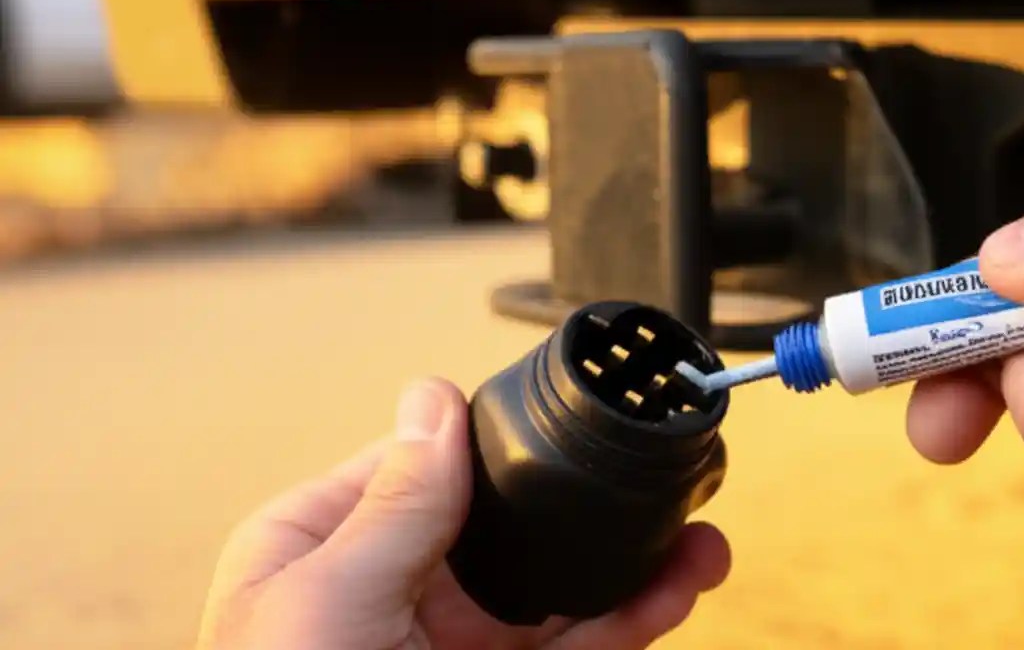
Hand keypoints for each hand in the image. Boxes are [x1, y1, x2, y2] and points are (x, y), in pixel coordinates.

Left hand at [197, 379, 729, 649]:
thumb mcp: (330, 602)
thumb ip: (394, 506)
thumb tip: (432, 400)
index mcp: (326, 548)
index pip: (420, 465)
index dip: (495, 444)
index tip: (563, 424)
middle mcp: (393, 590)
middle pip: (505, 527)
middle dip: (582, 507)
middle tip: (653, 485)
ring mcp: (451, 644)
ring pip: (554, 588)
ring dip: (628, 564)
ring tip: (695, 544)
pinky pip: (576, 643)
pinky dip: (628, 619)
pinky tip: (670, 592)